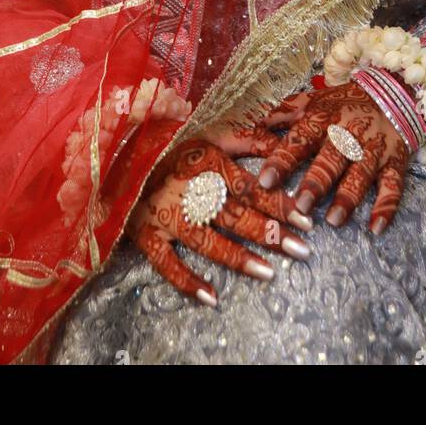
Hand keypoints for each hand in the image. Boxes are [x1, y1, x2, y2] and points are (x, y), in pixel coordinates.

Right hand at [128, 132, 313, 306]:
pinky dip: (185, 280)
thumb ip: (249, 136)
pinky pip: (164, 262)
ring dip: (237, 257)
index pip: (250, 188)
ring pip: (206, 240)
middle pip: (235, 215)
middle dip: (270, 234)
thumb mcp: (211, 128)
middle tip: (302, 251)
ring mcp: (166, 214)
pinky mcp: (145, 233)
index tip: (307, 222)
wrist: (118, 148)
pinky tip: (211, 296)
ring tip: (269, 273)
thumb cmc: (172, 138)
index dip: (279, 205)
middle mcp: (189, 189)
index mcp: (206, 160)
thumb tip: (286, 141)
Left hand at [255, 81, 410, 235]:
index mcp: (322, 119)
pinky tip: (376, 228)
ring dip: (348, 197)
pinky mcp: (394, 162)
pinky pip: (393, 186)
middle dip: (317, 182)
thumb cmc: (342, 103)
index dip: (282, 161)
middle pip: (331, 159)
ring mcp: (373, 149)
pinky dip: (386, 207)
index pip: (299, 140)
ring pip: (360, 174)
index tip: (265, 181)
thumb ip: (281, 113)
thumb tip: (245, 124)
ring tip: (334, 220)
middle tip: (302, 206)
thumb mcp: (311, 101)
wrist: (392, 93)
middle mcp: (347, 134)